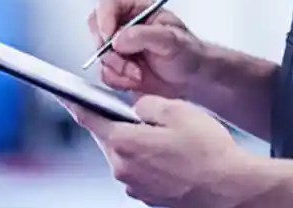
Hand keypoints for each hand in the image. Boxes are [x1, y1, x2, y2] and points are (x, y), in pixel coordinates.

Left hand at [61, 95, 250, 206]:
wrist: (231, 190)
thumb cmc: (208, 151)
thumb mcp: (176, 109)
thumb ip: (145, 104)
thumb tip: (136, 110)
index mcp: (123, 143)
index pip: (88, 117)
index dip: (73, 102)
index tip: (61, 94)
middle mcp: (122, 169)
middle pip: (108, 137)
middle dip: (119, 122)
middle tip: (142, 113)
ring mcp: (135, 187)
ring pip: (126, 154)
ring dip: (137, 142)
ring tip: (168, 137)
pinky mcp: (148, 197)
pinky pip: (140, 170)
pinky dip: (150, 159)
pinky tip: (173, 154)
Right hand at [88, 0, 204, 98]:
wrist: (194, 79)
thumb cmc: (188, 52)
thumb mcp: (171, 40)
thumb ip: (144, 36)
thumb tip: (117, 39)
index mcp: (137, 9)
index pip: (108, 4)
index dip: (104, 19)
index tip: (109, 38)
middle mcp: (124, 25)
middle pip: (97, 29)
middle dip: (110, 51)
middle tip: (127, 62)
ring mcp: (119, 48)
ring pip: (100, 56)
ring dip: (118, 69)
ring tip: (139, 74)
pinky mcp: (117, 68)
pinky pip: (105, 74)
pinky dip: (119, 81)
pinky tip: (137, 81)